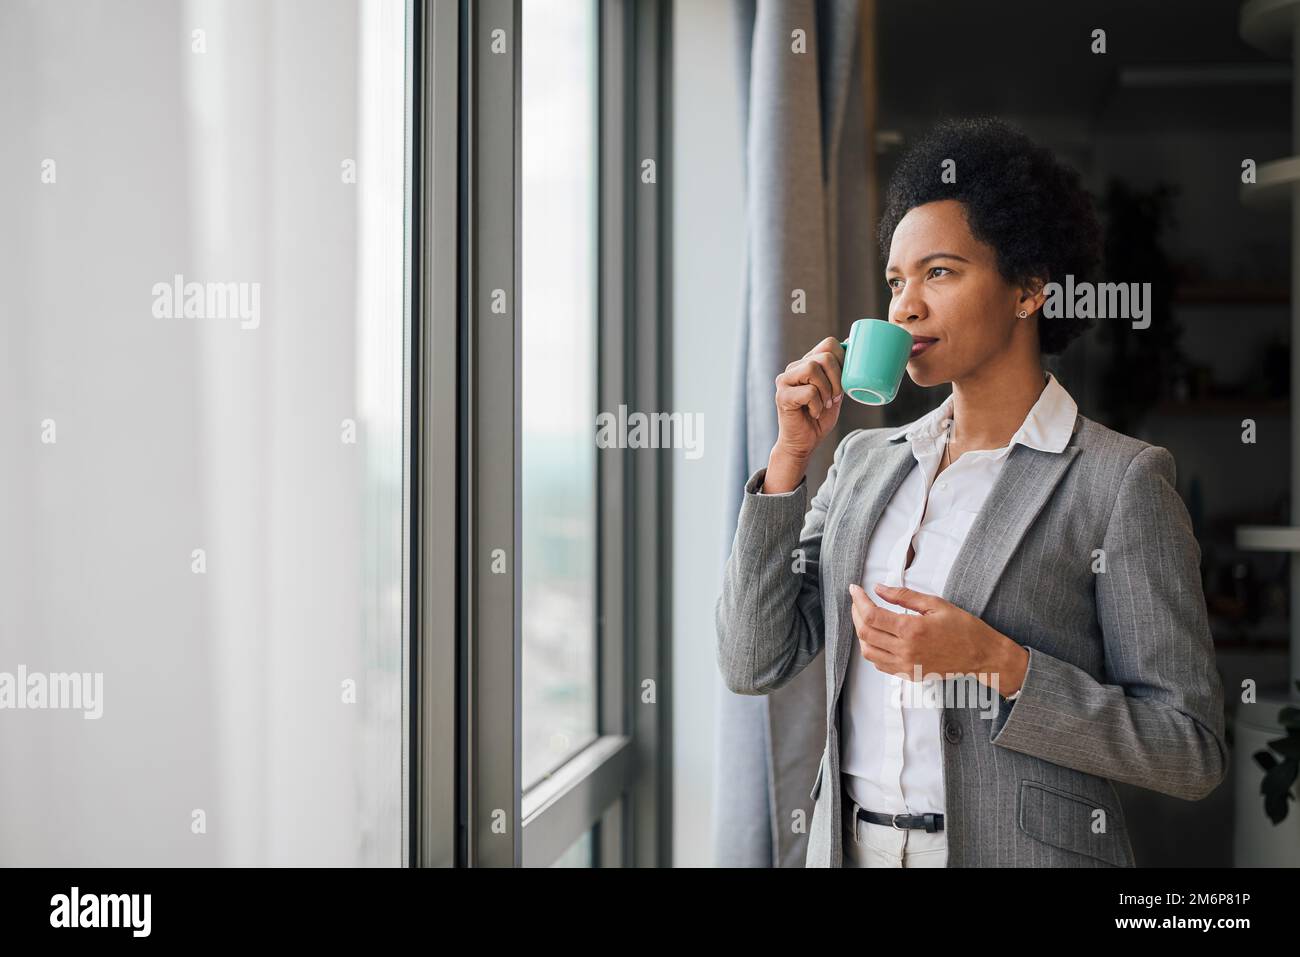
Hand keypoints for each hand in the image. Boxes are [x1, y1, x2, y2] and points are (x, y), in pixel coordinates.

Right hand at [772, 337, 845, 460]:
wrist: (803, 443)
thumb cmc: (819, 418)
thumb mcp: (836, 392)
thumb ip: (841, 373)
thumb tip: (851, 345)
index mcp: (807, 363)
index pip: (828, 344)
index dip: (843, 361)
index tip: (843, 382)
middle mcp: (794, 368)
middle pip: (824, 356)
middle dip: (837, 379)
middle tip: (835, 397)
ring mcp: (785, 381)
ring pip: (813, 369)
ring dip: (826, 391)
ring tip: (825, 404)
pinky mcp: (782, 396)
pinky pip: (808, 391)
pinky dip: (817, 405)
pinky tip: (813, 413)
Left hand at [848, 582, 1027, 694]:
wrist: (982, 656)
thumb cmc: (963, 628)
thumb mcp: (935, 604)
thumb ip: (903, 596)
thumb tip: (879, 588)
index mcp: (911, 630)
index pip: (871, 615)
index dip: (858, 600)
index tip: (855, 589)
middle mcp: (905, 650)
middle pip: (865, 632)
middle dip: (856, 613)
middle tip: (858, 601)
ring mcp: (906, 665)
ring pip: (868, 651)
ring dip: (861, 633)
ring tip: (865, 617)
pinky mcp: (909, 674)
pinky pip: (880, 664)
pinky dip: (872, 649)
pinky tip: (877, 637)